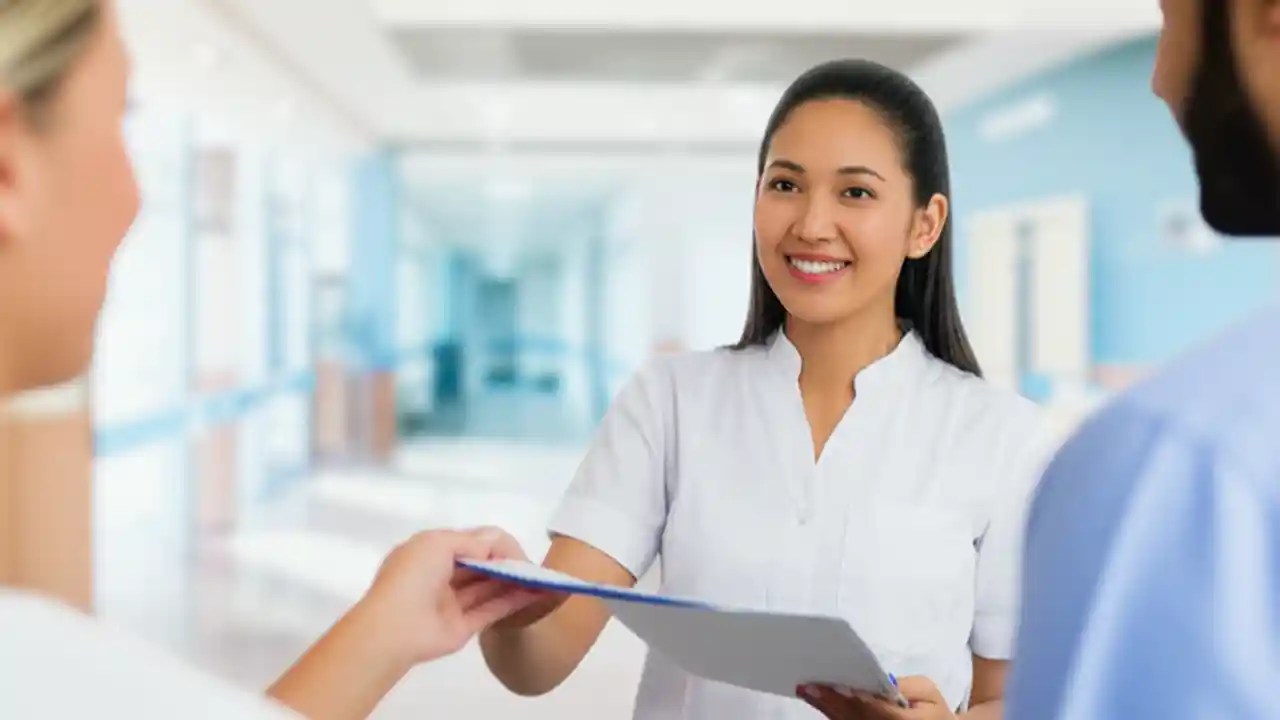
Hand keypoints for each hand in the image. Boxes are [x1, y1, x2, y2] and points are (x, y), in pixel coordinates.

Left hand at [357, 527, 545, 664]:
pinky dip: (512, 602)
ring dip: (513, 582)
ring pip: (487, 588)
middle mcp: (440, 576)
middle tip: (532, 566)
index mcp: (429, 553)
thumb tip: (495, 543)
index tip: (515, 552)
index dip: (494, 545)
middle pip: (480, 566)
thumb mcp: (439, 543)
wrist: (392, 628)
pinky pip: (490, 610)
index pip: (469, 543)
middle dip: (506, 563)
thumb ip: (472, 541)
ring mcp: (451, 603)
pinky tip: (533, 595)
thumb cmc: (412, 577)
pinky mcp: (461, 627)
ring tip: (540, 579)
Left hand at [798, 676, 955, 719]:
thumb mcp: (927, 690)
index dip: (854, 699)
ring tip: (806, 691)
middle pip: (853, 718)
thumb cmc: (932, 709)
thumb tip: (873, 680)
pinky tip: (817, 700)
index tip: (835, 686)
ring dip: (825, 708)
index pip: (875, 710)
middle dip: (830, 702)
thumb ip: (903, 685)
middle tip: (807, 687)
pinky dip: (831, 713)